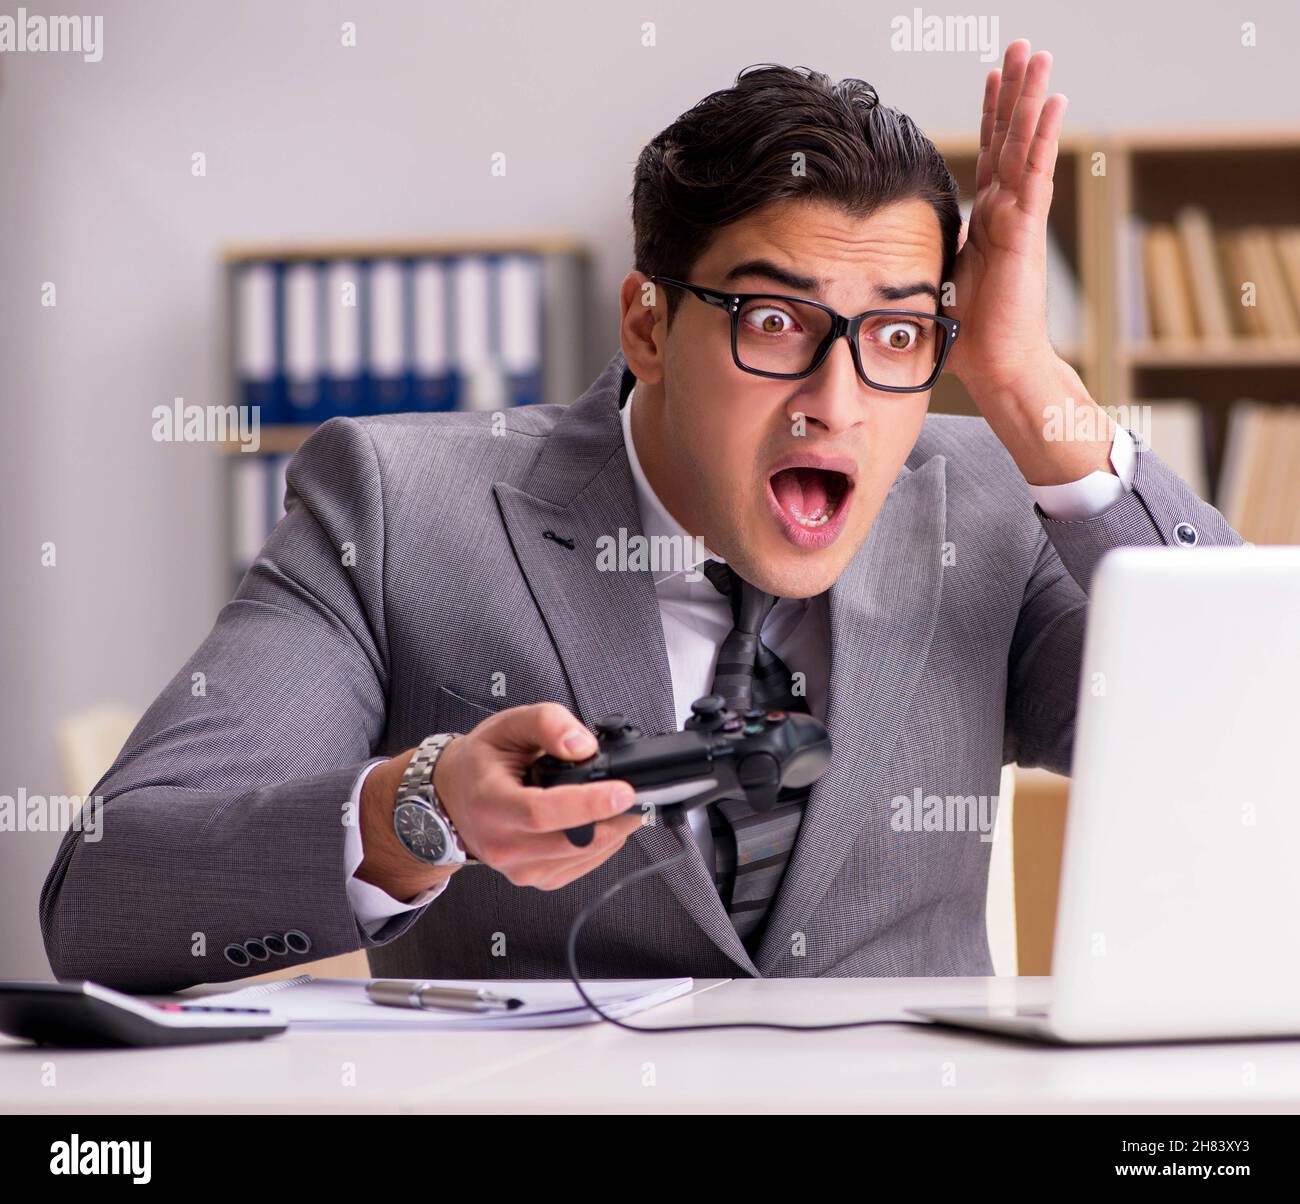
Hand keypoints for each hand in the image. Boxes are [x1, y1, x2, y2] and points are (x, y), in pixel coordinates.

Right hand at [430, 704, 645, 888]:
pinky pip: (584, 866)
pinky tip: (603, 820)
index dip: (588, 803)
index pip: (542, 812)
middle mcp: (502, 844)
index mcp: (490, 802)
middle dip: (616, 817)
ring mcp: (520, 868)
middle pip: (572, 841)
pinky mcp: (537, 879)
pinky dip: (604, 843)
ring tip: (621, 801)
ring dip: (614, 829)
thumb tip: (582, 745)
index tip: (623, 791)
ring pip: (584, 856)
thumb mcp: (508, 725)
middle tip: (640, 792)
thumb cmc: (481, 763)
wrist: (455, 798)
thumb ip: (547, 723)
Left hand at [945, 39, 1063, 396]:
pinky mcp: (1027, 232)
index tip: (991, 76)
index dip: (990, 116)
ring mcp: (1019, 219)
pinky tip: (1054, 101)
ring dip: (1031, 99)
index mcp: (985, 221)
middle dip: (1013, 92)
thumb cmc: (969, 335)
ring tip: (1038, 55)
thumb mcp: (939, 280)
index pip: (987, 156)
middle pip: (1009, 139)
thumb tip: (892, 250)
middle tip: (1019, 46)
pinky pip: (1035, 176)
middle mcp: (1006, 212)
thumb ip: (929, 255)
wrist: (995, 366)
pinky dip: (1043, 138)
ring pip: (1025, 147)